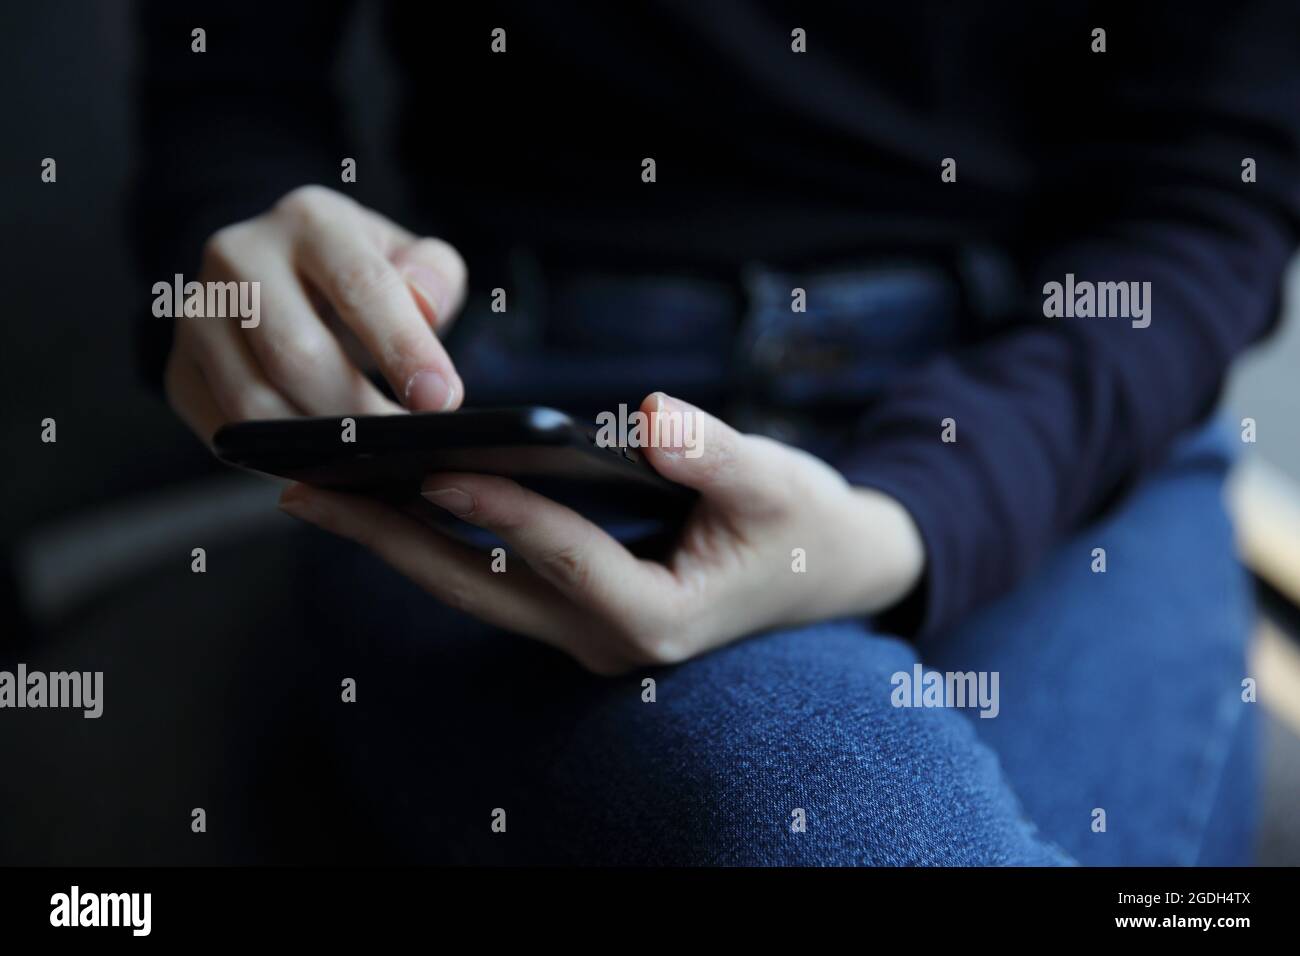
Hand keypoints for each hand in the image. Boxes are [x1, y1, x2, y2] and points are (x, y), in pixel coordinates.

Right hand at [165, 185, 467, 442]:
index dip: (403, 348)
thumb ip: (432, 277)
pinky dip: (281, 461)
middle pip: (297, 353)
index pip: (360, 286)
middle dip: (360, 411)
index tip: (441, 400)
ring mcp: (198, 315)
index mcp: (309, 220)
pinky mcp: (179, 371)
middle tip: (411, 445)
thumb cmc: (358, 279)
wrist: (280, 282)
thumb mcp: (408, 259)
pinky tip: (327, 467)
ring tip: (374, 462)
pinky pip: (230, 433)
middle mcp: (238, 257)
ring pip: (254, 403)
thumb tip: (424, 306)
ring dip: (320, 446)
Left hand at [278, 393, 925, 673]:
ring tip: (319, 490)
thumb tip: (650, 413)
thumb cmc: (804, 527)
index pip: (563, 559)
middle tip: (308, 488)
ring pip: (469, 587)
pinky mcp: (571, 611)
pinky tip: (386, 496)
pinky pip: (485, 577)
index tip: (429, 471)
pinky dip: (431, 538)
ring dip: (393, 541)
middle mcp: (607, 639)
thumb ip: (715, 453)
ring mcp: (583, 633)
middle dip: (391, 539)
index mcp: (659, 618)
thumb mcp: (779, 484)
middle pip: (479, 587)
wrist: (823, 573)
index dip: (498, 513)